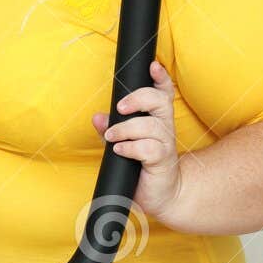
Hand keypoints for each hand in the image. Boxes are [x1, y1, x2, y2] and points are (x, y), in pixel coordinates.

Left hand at [91, 59, 182, 223]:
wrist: (162, 196)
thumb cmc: (142, 168)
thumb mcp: (124, 145)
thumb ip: (111, 130)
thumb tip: (97, 117)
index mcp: (157, 119)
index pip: (164, 93)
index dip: (161, 78)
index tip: (153, 66)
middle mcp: (164, 127)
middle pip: (159, 101)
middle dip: (139, 98)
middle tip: (120, 107)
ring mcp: (165, 144)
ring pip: (149, 125)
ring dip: (125, 129)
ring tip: (111, 137)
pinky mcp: (162, 160)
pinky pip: (148, 148)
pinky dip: (130, 147)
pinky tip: (120, 150)